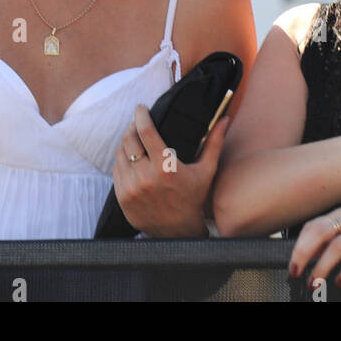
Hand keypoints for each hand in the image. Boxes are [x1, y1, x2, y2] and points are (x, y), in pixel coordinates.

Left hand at [111, 104, 230, 237]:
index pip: (146, 132)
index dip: (141, 115)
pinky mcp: (122, 198)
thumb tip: (224, 119)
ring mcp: (131, 188)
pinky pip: (116, 171)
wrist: (177, 232)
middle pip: (129, 140)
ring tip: (134, 140)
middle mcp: (145, 177)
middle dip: (131, 127)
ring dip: (125, 144)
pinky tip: (130, 159)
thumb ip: (214, 143)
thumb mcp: (206, 171)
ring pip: (120, 154)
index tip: (141, 108)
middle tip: (137, 123)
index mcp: (165, 167)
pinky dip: (121, 161)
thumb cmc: (193, 198)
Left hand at [289, 192, 340, 289]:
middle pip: (318, 233)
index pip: (313, 226)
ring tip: (315, 284)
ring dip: (322, 267)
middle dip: (302, 254)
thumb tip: (317, 252)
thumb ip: (339, 230)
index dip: (299, 245)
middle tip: (296, 274)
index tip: (293, 263)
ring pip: (336, 247)